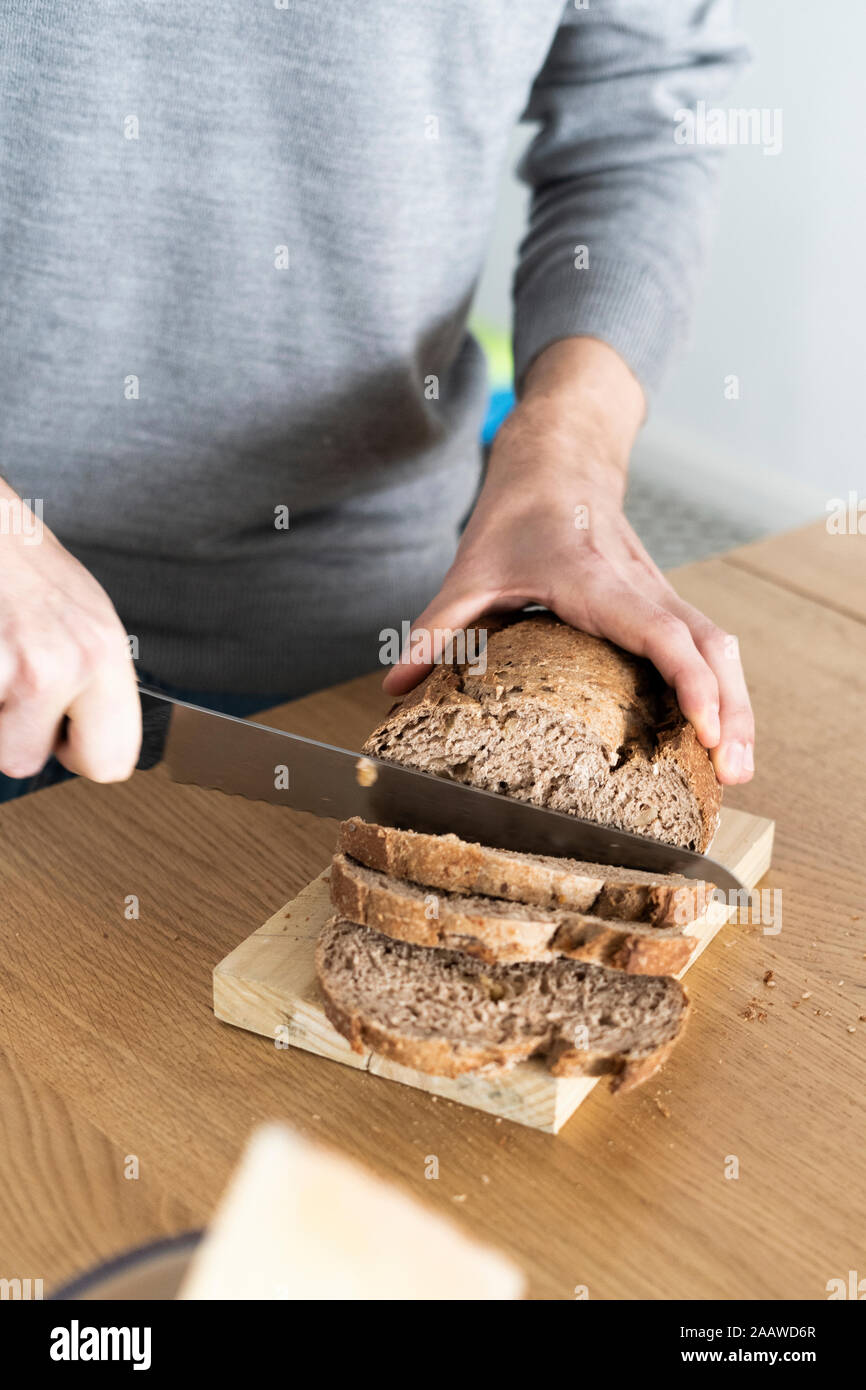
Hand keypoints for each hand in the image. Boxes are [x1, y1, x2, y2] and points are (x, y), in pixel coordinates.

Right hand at [0, 481, 140, 781]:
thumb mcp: (88, 620)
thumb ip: (96, 683)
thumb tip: (95, 737)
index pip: (109, 761)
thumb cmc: (26, 566)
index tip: (64, 735)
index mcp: (104, 653)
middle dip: (15, 739)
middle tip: (16, 690)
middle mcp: (64, 663)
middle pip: (27, 763)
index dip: (78, 754)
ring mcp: (14, 668)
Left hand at [382, 338, 753, 785]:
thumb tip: (395, 687)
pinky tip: (721, 737)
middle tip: (733, 775)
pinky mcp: (665, 604)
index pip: (659, 630)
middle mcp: (641, 586)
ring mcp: (660, 594)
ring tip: (736, 772)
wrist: (558, 463)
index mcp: (595, 579)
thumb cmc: (515, 516)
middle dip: (730, 710)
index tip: (707, 728)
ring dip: (737, 706)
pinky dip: (724, 690)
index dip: (689, 680)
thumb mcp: (467, 573)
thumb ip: (434, 628)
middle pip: (710, 646)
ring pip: (720, 648)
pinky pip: (708, 648)